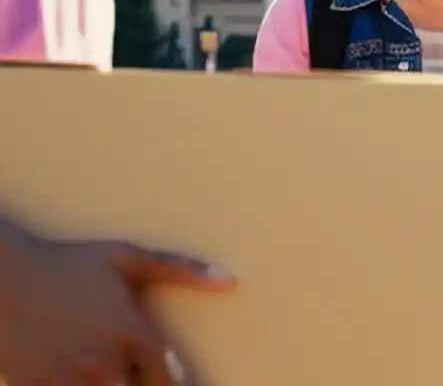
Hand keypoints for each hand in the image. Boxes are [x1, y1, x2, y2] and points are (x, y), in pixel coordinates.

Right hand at [0, 236, 234, 385]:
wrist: (0, 276)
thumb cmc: (65, 261)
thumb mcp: (124, 256)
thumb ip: (180, 268)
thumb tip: (231, 281)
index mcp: (129, 331)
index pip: (169, 378)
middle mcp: (102, 361)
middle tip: (141, 374)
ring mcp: (66, 379)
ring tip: (108, 376)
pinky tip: (79, 379)